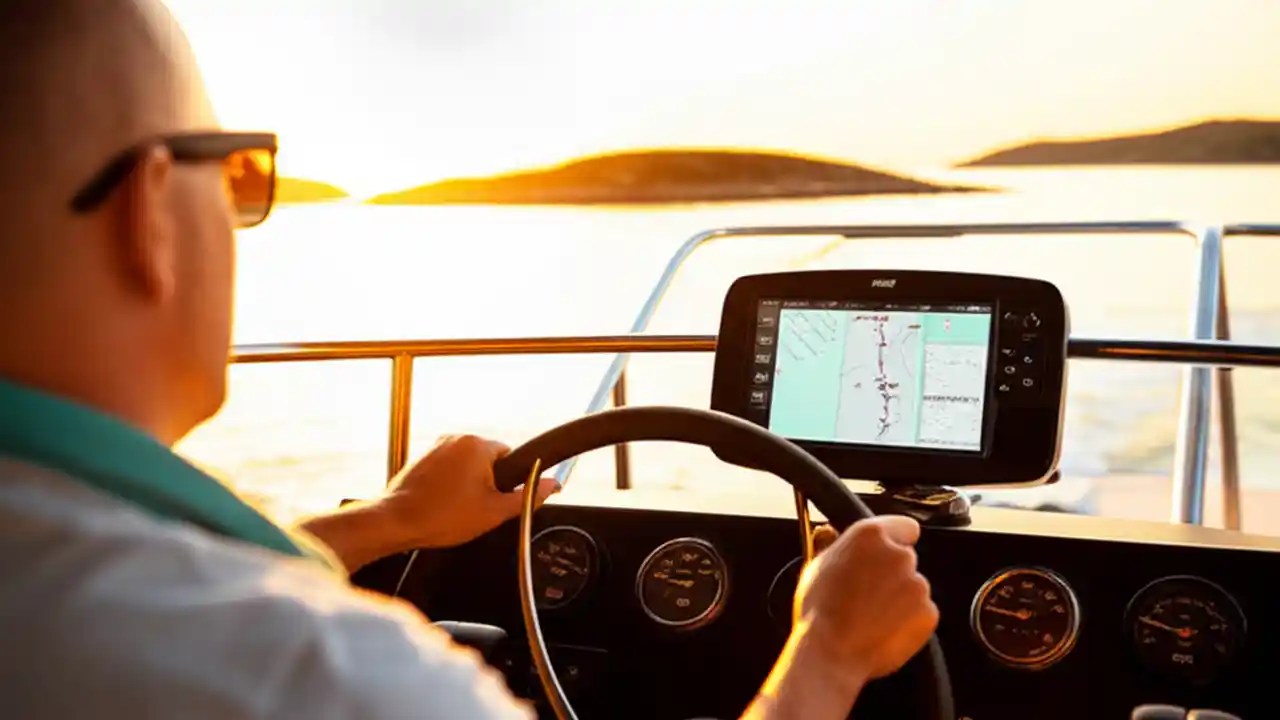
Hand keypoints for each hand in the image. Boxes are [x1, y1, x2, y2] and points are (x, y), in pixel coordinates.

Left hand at [383, 434, 559, 548]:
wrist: (396, 522)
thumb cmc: (442, 517)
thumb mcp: (495, 512)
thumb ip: (528, 497)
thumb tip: (552, 485)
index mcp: (478, 445)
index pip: (511, 455)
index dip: (510, 481)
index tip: (500, 499)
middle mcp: (457, 438)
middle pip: (489, 460)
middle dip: (488, 483)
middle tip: (478, 509)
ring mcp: (436, 446)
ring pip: (467, 465)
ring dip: (468, 484)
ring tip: (457, 509)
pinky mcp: (422, 458)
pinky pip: (448, 468)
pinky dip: (450, 485)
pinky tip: (443, 505)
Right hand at [794, 516, 937, 683]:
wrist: (832, 653)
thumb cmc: (819, 612)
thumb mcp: (817, 567)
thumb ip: (838, 547)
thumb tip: (836, 537)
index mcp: (870, 535)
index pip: (903, 526)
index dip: (895, 539)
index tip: (888, 551)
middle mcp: (899, 555)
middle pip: (906, 558)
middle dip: (893, 572)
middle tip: (870, 592)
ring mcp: (918, 584)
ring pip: (914, 586)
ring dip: (900, 598)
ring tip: (873, 616)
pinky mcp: (928, 612)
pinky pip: (922, 612)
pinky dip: (910, 621)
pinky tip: (885, 629)